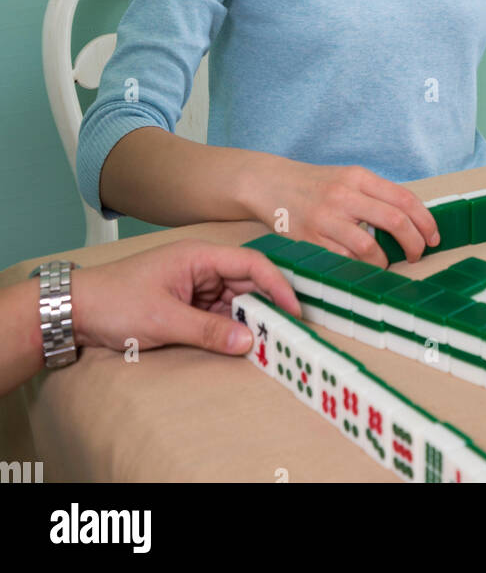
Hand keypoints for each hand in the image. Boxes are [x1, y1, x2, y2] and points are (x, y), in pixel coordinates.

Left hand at [71, 239, 300, 355]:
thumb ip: (209, 331)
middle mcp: (201, 267)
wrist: (76, 310)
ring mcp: (194, 286)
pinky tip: (241, 344)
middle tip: (287, 333)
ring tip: (269, 342)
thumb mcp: (164, 320)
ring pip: (235, 302)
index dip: (277, 285)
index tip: (294, 310)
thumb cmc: (116, 302)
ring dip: (250, 320)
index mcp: (199, 256)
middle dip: (267, 306)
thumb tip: (250, 340)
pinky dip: (231, 329)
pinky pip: (218, 315)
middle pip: (247, 283)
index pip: (251, 264)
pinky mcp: (186, 304)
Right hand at [250, 160, 439, 267]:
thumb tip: (414, 221)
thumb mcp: (347, 178)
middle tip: (417, 254)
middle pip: (395, 221)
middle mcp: (344, 195)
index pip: (404, 198)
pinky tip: (359, 266)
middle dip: (414, 243)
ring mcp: (326, 219)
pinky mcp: (309, 240)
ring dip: (384, 262)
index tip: (434, 237)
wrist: (270, 184)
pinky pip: (343, 262)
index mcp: (358, 177)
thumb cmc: (315, 185)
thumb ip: (376, 195)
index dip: (426, 221)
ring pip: (369, 248)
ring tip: (384, 263)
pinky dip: (357, 268)